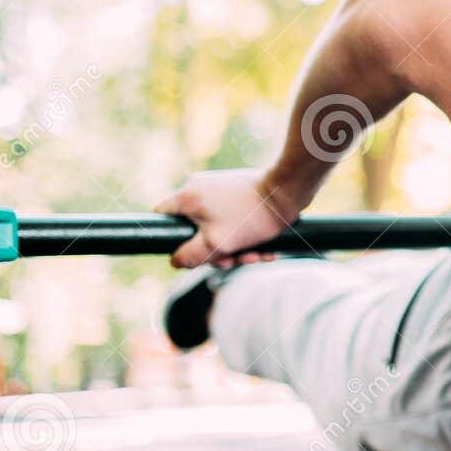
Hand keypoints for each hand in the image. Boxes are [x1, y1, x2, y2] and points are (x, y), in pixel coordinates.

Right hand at [152, 168, 298, 268]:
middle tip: (234, 262)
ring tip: (257, 256)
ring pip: (219, 227)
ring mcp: (219, 188)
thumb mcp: (216, 244)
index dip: (174, 242)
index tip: (195, 255)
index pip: (162, 219)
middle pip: (195, 229)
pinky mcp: (240, 192)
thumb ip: (190, 255)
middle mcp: (199, 188)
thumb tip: (175, 261)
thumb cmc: (251, 217)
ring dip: (237, 248)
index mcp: (186, 197)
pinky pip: (236, 220)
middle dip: (216, 251)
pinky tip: (265, 249)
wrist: (288, 190)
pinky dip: (247, 236)